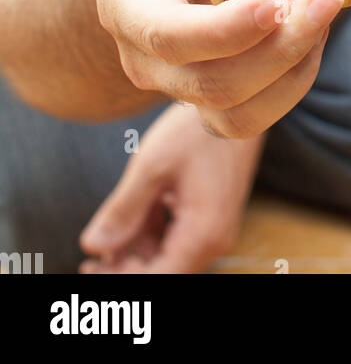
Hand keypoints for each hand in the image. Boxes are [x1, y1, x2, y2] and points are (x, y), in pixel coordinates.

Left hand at [78, 101, 264, 272]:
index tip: (88, 268)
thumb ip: (122, 211)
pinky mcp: (211, 215)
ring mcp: (215, 227)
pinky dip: (151, 233)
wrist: (232, 99)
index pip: (158, 278)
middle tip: (89, 259)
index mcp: (203, 233)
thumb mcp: (152, 165)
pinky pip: (177, 237)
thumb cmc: (195, 128)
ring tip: (106, 234)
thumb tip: (92, 247)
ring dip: (136, 250)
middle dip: (126, 267)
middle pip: (163, 270)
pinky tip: (132, 215)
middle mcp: (214, 238)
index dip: (121, 279)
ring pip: (168, 255)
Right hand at [97, 0, 344, 136]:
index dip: (225, 29)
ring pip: (238, 114)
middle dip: (279, 48)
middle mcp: (145, 58)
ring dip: (293, 69)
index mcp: (127, 2)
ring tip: (323, 11)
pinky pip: (257, 114)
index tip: (276, 2)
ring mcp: (179, 88)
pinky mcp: (217, 101)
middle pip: (210, 83)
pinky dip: (294, 80)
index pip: (169, 34)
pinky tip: (313, 33)